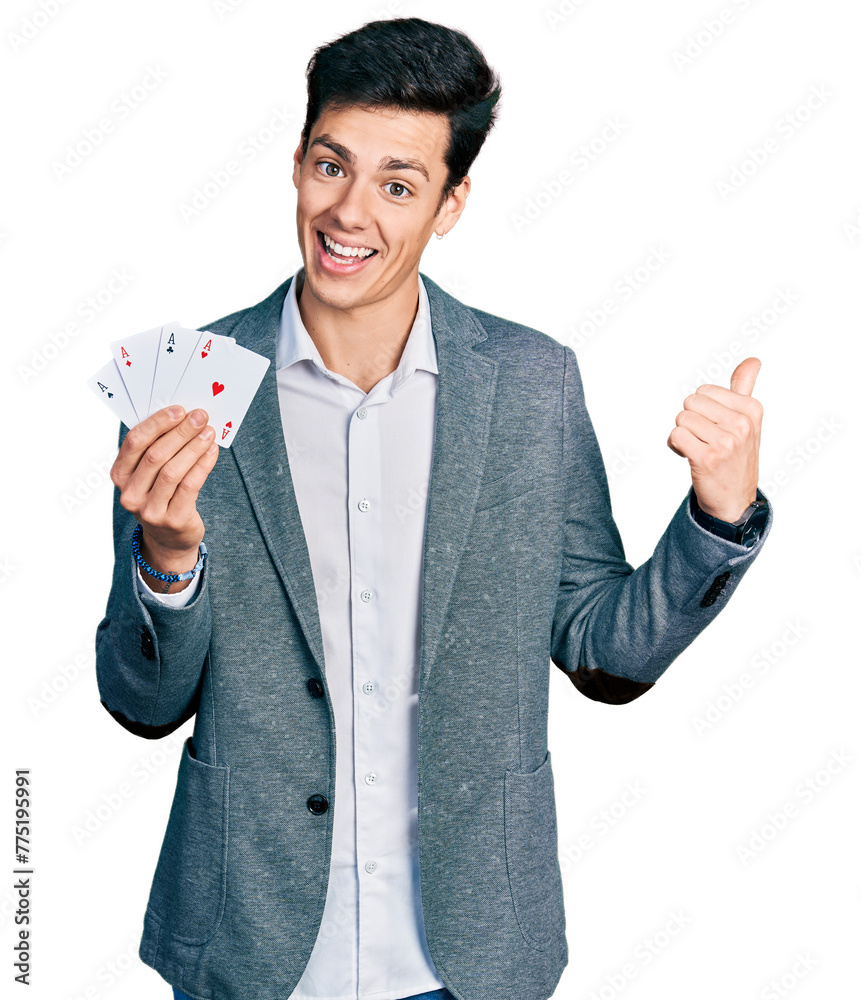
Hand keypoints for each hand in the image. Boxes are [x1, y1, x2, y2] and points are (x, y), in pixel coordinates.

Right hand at [110, 406, 218, 574]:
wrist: (169, 539)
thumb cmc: (161, 495)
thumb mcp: (149, 475)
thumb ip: (157, 450)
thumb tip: (183, 418)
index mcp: (119, 475)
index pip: (135, 442)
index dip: (157, 423)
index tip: (179, 409)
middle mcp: (130, 494)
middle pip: (156, 455)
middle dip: (180, 432)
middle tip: (200, 416)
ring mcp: (150, 510)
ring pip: (173, 470)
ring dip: (194, 447)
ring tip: (208, 432)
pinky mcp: (173, 520)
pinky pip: (190, 486)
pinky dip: (203, 465)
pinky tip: (212, 451)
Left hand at [667, 358, 762, 521]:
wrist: (734, 500)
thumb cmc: (736, 457)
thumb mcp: (748, 420)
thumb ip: (744, 388)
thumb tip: (752, 361)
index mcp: (752, 409)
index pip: (704, 390)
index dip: (702, 409)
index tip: (715, 427)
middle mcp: (742, 424)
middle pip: (691, 402)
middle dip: (691, 420)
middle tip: (705, 439)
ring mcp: (726, 442)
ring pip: (681, 419)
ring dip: (683, 435)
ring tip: (699, 449)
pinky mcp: (707, 458)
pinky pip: (675, 436)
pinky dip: (676, 446)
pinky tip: (690, 457)